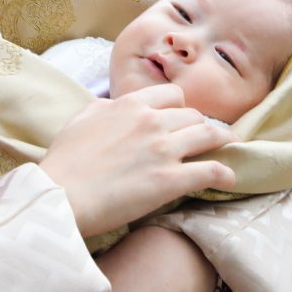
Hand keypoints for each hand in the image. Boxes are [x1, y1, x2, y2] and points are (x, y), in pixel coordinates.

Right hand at [39, 85, 234, 238]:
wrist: (61, 195)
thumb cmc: (65, 161)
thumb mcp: (81, 120)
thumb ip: (104, 108)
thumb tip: (115, 106)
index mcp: (132, 104)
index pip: (174, 95)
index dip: (181, 108)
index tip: (182, 119)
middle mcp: (153, 121)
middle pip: (194, 116)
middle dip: (200, 126)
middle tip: (205, 138)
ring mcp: (165, 150)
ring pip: (209, 136)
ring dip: (221, 141)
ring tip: (228, 147)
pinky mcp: (171, 180)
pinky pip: (211, 170)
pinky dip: (224, 173)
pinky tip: (230, 179)